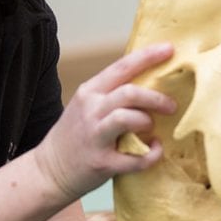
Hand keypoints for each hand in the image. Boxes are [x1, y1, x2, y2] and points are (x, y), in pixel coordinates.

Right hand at [32, 42, 176, 201]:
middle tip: (171, 105)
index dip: (148, 56)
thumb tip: (151, 81)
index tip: (169, 49)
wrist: (49, 171)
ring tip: (152, 128)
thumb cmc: (76, 135)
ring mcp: (95, 136)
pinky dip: (151, 154)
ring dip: (147, 121)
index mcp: (90, 91)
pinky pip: (135, 157)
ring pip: (129, 118)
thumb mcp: (87, 105)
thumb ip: (112, 93)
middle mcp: (91, 110)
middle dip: (156, 98)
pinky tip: (154, 150)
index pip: (122, 67)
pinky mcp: (102, 162)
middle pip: (129, 93)